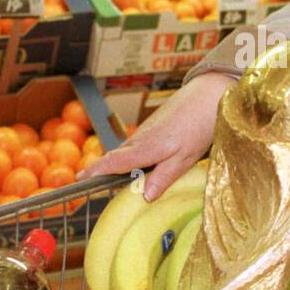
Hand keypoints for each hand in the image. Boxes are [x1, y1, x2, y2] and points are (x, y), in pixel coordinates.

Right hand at [78, 71, 234, 200]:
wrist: (210, 93)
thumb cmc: (200, 126)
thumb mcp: (185, 158)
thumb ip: (164, 177)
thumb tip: (144, 196)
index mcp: (145, 148)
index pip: (112, 162)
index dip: (95, 171)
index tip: (79, 178)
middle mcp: (141, 138)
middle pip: (117, 157)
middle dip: (105, 170)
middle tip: (95, 183)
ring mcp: (147, 130)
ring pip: (129, 151)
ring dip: (124, 164)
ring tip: (124, 179)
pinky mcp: (155, 126)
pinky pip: (139, 144)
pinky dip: (137, 155)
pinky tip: (148, 162)